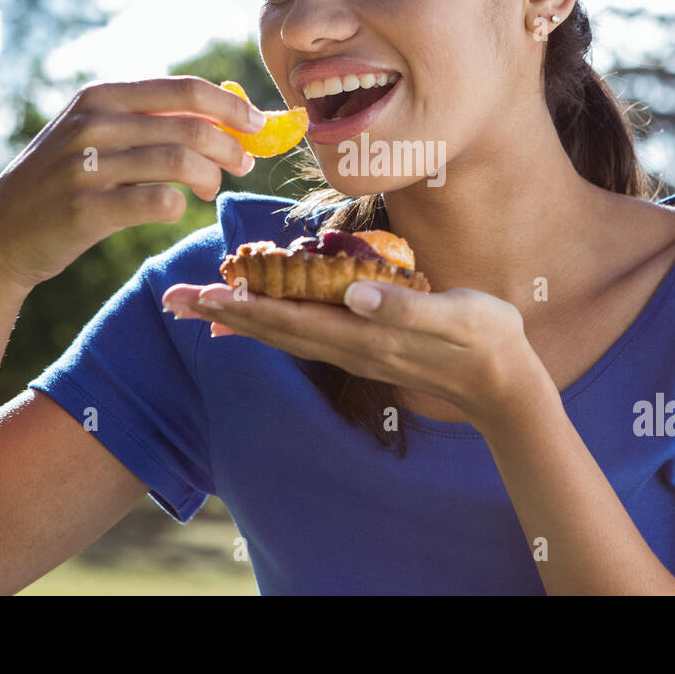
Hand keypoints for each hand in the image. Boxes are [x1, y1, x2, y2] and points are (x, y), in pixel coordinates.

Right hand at [0, 77, 266, 290]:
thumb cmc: (62, 181)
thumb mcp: (94, 134)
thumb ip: (149, 121)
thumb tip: (227, 116)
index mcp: (99, 96)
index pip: (184, 90)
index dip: (232, 106)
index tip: (258, 124)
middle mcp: (92, 123)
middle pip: (191, 126)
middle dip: (231, 146)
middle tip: (242, 163)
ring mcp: (86, 166)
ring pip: (181, 162)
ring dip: (210, 178)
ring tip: (210, 189)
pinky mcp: (86, 209)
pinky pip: (159, 202)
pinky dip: (178, 206)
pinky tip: (173, 208)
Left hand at [161, 278, 549, 427]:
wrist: (501, 381)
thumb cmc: (485, 339)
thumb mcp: (457, 318)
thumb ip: (405, 308)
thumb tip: (353, 294)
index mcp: (365, 335)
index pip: (291, 319)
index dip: (244, 306)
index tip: (202, 293)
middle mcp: (350, 346)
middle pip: (273, 329)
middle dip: (223, 313)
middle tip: (173, 299)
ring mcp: (353, 349)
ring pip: (283, 333)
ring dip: (238, 319)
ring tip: (199, 306)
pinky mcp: (362, 345)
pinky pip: (303, 334)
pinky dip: (269, 324)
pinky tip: (253, 318)